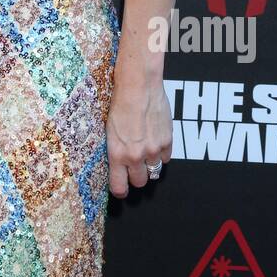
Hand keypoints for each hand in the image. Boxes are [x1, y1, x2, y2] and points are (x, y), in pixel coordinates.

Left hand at [106, 81, 171, 198]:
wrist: (138, 86)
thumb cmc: (120, 103)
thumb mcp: (109, 130)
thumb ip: (116, 150)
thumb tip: (118, 164)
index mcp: (117, 153)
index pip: (120, 186)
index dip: (120, 190)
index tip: (120, 190)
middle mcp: (135, 155)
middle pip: (140, 182)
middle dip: (136, 177)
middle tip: (133, 168)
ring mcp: (153, 149)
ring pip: (154, 172)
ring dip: (149, 166)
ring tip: (144, 152)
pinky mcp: (167, 141)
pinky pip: (165, 158)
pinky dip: (161, 154)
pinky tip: (154, 142)